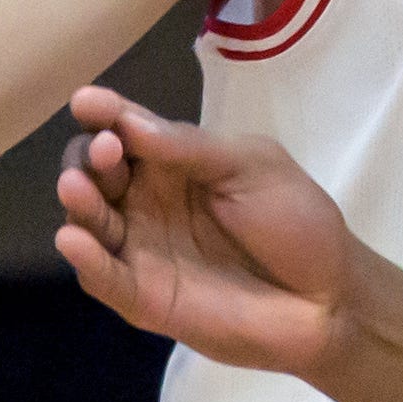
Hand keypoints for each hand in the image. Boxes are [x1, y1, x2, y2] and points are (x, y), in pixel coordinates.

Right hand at [55, 86, 353, 379]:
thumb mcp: (253, 168)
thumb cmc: (296, 224)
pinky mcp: (143, 297)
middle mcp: (148, 201)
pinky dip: (85, 260)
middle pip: (97, 172)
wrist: (328, 299)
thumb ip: (191, 148)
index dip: (105, 115)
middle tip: (106, 151)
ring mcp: (142, 249)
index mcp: (174, 162)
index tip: (88, 103)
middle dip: (90, 157)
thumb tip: (128, 121)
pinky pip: (104, 277)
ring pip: (91, 221)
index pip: (126, 130)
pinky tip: (74, 239)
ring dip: (79, 202)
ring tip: (76, 186)